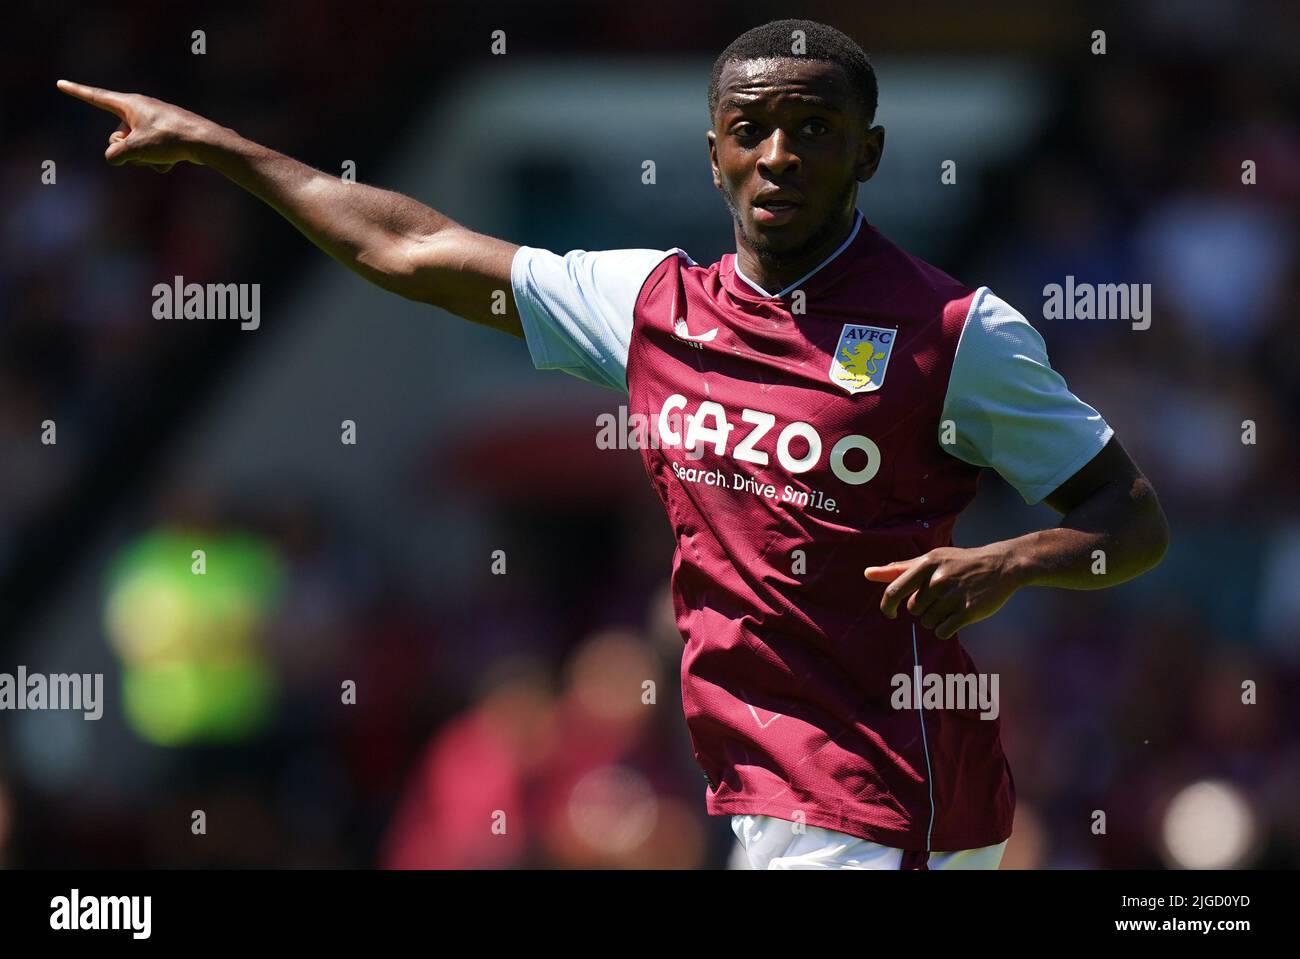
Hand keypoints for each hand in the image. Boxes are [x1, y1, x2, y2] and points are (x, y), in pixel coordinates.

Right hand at [56, 79, 213, 171]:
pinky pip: (152, 154)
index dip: (77, 92)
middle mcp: (139, 110)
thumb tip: (115, 157)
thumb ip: (115, 154)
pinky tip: (172, 160)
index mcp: (128, 104)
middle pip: (117, 136)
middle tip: (145, 149)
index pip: (95, 97)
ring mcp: (153, 123)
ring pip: (135, 149)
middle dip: (126, 149)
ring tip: (162, 154)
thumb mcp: (135, 148)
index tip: (61, 84)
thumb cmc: (169, 139)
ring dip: (145, 158)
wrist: (204, 141)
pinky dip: (159, 161)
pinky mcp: (165, 136)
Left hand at [864, 544, 1022, 638]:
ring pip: (927, 622)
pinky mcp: (967, 612)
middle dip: (923, 608)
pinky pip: (942, 631)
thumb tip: (867, 573)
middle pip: (913, 610)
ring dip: (936, 618)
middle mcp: (937, 580)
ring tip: (952, 603)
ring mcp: (952, 596)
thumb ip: (899, 569)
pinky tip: (958, 616)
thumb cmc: (959, 563)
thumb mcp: (930, 559)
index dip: (887, 606)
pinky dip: (946, 628)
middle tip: (942, 597)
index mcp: (925, 564)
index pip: (893, 591)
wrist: (1001, 565)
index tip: (890, 613)